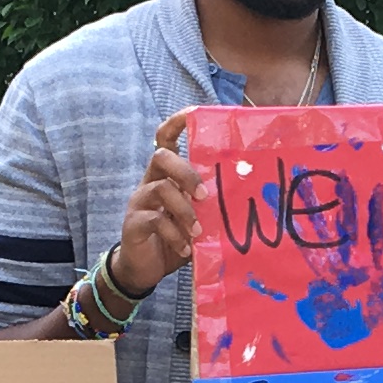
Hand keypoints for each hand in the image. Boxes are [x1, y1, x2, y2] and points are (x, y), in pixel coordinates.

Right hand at [110, 108, 198, 298]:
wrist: (143, 269)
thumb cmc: (174, 239)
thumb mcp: (195, 219)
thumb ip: (209, 206)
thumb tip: (247, 198)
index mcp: (166, 175)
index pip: (165, 139)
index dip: (176, 123)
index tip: (192, 114)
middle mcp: (151, 182)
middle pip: (162, 156)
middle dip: (186, 172)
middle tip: (205, 196)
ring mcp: (140, 201)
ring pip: (160, 188)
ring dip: (184, 209)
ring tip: (197, 231)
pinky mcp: (134, 223)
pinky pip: (155, 219)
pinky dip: (174, 235)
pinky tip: (185, 249)